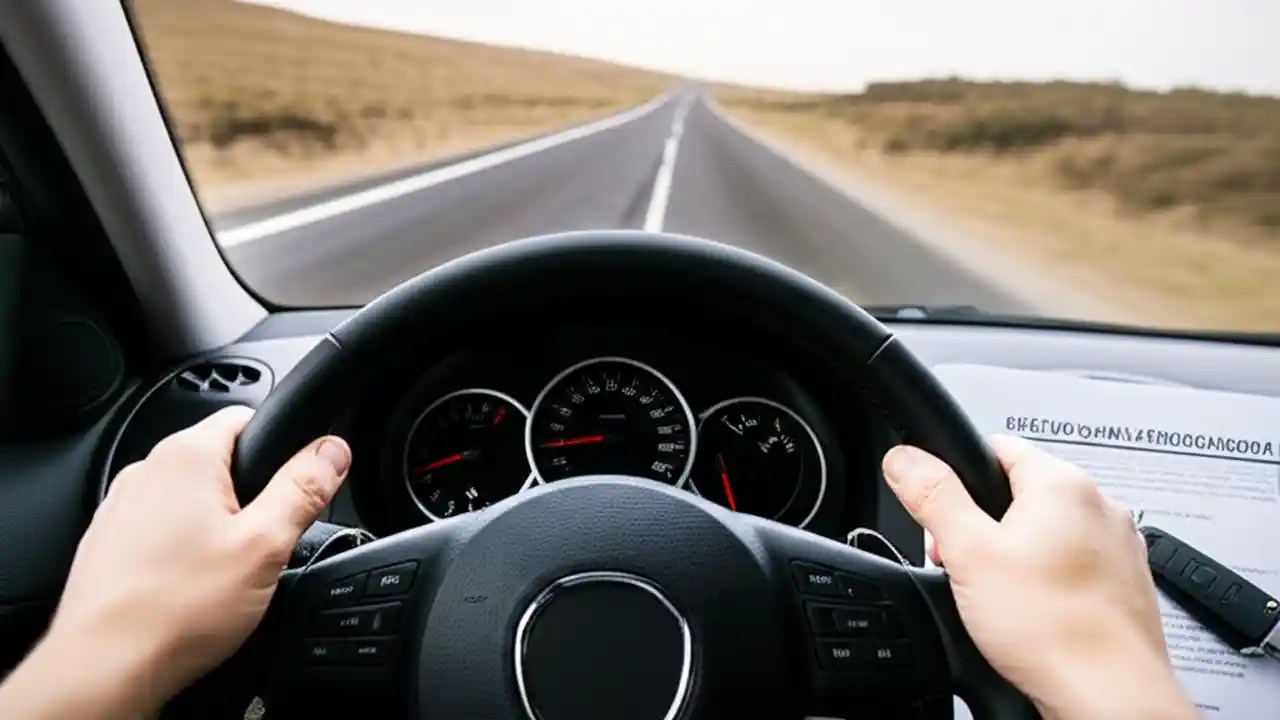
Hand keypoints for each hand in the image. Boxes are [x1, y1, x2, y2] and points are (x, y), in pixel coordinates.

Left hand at [0, 407, 350, 719]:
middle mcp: (146, 471)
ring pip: (190, 499)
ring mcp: (121, 507)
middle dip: (250, 495)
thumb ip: (304, 488)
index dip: (282, 447)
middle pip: (220, 461)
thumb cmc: (175, 610)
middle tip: (262, 543)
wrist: (105, 668)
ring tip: (224, 573)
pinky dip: (182, 549)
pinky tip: (191, 586)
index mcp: (187, 456)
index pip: (247, 416)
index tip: (296, 485)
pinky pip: (162, 529)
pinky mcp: (110, 542)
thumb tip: (332, 450)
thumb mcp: (266, 545)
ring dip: (215, 524)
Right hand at [882, 436, 1194, 719]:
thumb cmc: (1052, 629)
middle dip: (983, 526)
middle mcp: (1100, 505)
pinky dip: (1049, 583)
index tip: (945, 518)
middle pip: (1019, 494)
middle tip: (967, 568)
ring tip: (1002, 598)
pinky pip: (1073, 566)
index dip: (957, 480)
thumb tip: (905, 458)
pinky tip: (1035, 614)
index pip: (997, 448)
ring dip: (1016, 556)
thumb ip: (932, 496)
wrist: (1108, 695)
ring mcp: (1119, 546)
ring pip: (1047, 533)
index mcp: (1063, 483)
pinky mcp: (1125, 583)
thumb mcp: (968, 553)